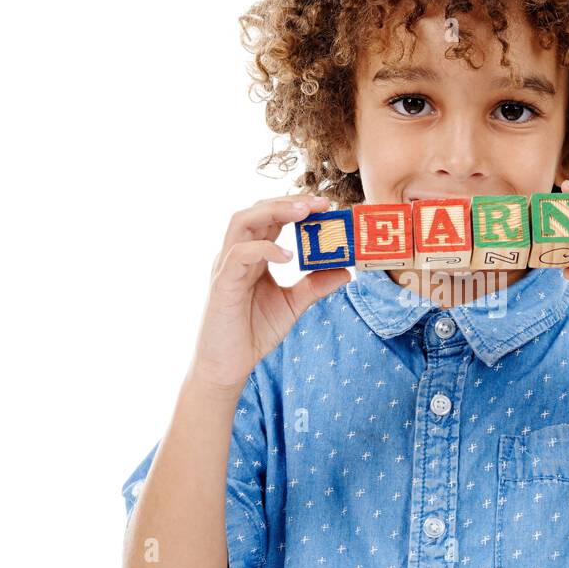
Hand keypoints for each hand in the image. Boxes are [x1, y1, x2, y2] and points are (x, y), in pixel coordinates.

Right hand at [190, 195, 350, 393]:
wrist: (228, 366)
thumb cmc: (254, 333)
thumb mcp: (293, 305)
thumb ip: (315, 285)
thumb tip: (346, 271)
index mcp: (254, 256)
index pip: (272, 218)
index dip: (296, 207)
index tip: (326, 206)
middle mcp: (237, 254)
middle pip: (256, 210)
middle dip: (288, 201)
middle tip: (320, 203)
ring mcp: (227, 266)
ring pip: (241, 221)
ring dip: (274, 211)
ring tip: (304, 213)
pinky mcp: (222, 284)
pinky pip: (239, 254)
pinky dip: (264, 248)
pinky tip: (288, 255)